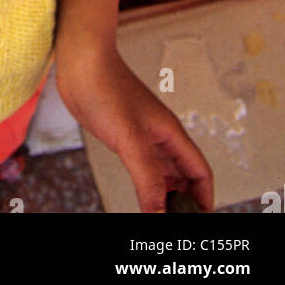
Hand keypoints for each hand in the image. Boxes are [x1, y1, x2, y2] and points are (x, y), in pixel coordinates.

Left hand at [55, 47, 213, 213]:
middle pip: (184, 176)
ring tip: (160, 214)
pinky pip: (143, 167)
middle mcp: (160, 137)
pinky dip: (146, 185)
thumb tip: (160, 213)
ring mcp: (141, 137)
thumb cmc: (106, 87)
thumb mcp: (131, 139)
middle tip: (174, 220)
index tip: (197, 218)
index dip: (204, 197)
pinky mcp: (123, 137)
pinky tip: (140, 195)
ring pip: (164, 173)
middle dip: (184, 200)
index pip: (200, 172)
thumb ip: (148, 178)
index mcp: (171, 134)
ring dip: (165, 194)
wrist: (81, 63)